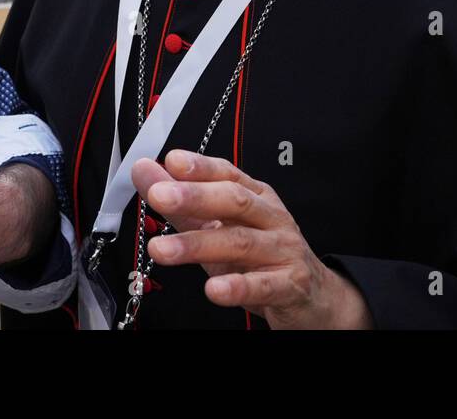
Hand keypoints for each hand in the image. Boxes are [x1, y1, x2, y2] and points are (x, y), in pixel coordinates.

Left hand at [131, 150, 372, 328]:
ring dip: (199, 245)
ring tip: (162, 250)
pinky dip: (238, 286)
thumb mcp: (219, 226)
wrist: (311, 295)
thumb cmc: (261, 256)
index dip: (200, 166)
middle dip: (195, 196)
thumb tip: (145, 172)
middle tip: (160, 195)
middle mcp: (271, 217)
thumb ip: (181, 202)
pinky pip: (263, 285)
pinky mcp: (290, 284)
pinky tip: (213, 289)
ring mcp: (283, 249)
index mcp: (256, 196)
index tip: (171, 162)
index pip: (227, 173)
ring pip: (241, 242)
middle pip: (234, 201)